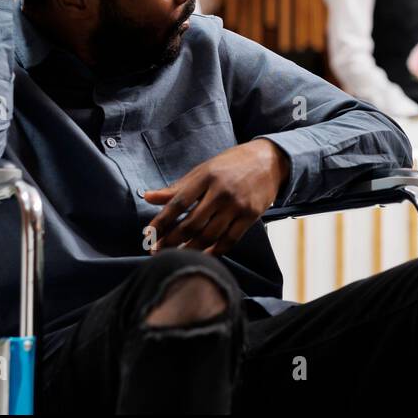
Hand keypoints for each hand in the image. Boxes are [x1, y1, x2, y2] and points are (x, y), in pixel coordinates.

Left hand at [142, 139, 287, 255]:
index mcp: (206, 176)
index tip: (148, 235)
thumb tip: (148, 197)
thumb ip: (178, 187)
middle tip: (157, 251)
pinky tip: (205, 255)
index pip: (178, 203)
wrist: (269, 160)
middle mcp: (221, 191)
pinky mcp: (251, 215)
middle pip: (191, 223)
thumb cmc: (231, 164)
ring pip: (209, 235)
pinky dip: (216, 251)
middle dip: (172, 241)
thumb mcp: (204, 170)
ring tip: (178, 257)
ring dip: (191, 250)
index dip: (161, 221)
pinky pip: (230, 240)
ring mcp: (237, 204)